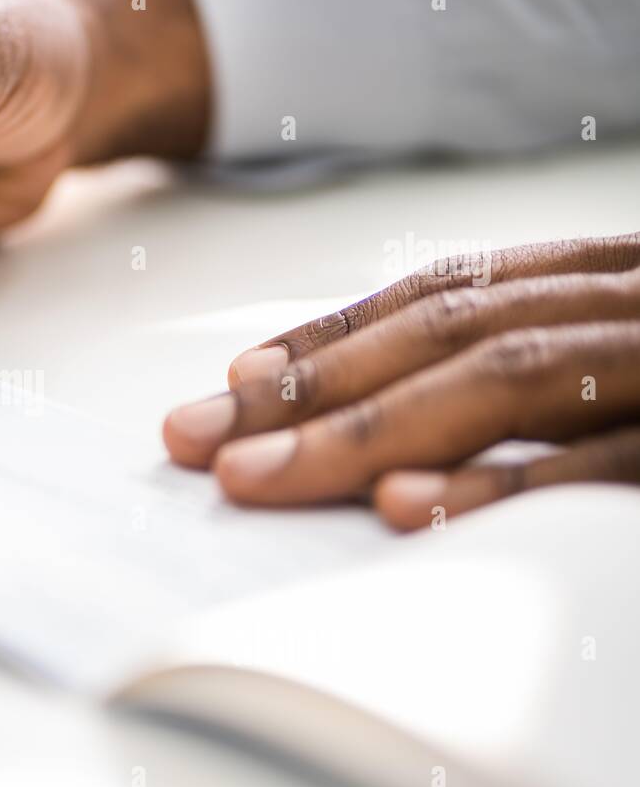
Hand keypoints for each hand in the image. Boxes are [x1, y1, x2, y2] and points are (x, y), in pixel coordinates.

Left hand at [163, 233, 639, 528]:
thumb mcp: (638, 353)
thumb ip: (551, 363)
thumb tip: (407, 435)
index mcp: (612, 278)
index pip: (449, 294)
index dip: (334, 335)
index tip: (234, 378)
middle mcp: (635, 301)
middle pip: (446, 332)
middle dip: (307, 385)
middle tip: (191, 437)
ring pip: (499, 378)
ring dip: (361, 430)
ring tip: (250, 475)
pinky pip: (606, 460)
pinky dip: (496, 480)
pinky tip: (397, 508)